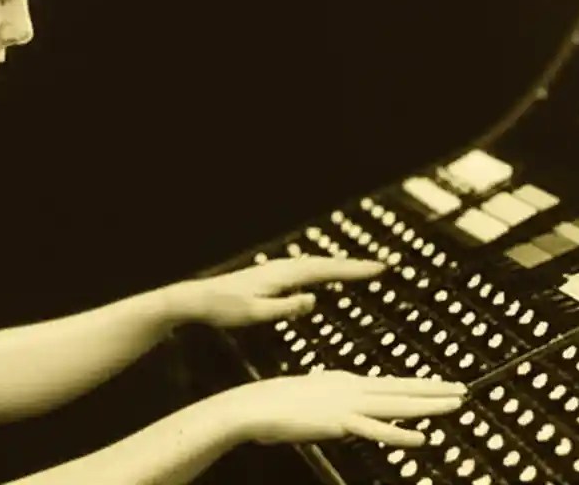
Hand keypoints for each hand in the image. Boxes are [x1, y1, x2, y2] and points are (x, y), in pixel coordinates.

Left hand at [169, 256, 385, 327]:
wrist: (198, 298)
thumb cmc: (224, 309)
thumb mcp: (255, 314)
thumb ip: (285, 308)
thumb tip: (314, 299)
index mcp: (282, 275)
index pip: (325, 270)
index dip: (352, 270)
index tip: (377, 268)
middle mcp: (283, 268)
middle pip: (324, 263)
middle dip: (352, 265)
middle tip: (380, 266)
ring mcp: (278, 270)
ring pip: (316, 265)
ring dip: (339, 266)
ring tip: (360, 270)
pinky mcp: (273, 276)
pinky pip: (306, 270)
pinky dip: (323, 270)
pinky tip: (325, 276)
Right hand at [215, 370, 465, 446]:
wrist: (257, 406)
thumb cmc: (277, 404)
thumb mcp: (311, 396)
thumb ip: (331, 400)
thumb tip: (342, 408)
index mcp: (348, 381)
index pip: (392, 384)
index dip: (420, 385)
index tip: (442, 384)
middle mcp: (354, 387)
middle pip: (403, 390)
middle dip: (435, 391)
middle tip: (464, 390)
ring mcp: (349, 404)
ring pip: (399, 406)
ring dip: (430, 406)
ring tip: (457, 405)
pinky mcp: (341, 423)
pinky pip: (378, 431)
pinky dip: (402, 435)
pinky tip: (423, 437)